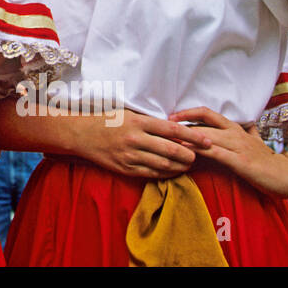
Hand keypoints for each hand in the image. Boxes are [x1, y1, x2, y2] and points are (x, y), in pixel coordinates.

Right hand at [73, 110, 210, 179]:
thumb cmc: (107, 119)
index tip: (206, 140)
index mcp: (138, 122)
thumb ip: (150, 121)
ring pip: (163, 165)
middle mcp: (135, 139)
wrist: (81, 133)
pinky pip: (150, 174)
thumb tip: (177, 129)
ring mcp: (129, 155)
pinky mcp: (124, 168)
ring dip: (180, 166)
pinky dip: (165, 174)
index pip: (173, 130)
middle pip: (172, 150)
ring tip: (188, 164)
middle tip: (199, 155)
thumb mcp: (129, 113)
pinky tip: (172, 171)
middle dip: (190, 155)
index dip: (193, 136)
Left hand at [170, 106, 287, 196]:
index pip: (208, 113)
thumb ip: (250, 132)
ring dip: (185, 135)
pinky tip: (185, 150)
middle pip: (203, 121)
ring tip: (167, 135)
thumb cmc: (270, 160)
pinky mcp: (239, 161)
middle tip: (161, 123)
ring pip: (206, 135)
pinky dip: (198, 150)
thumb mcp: (257, 142)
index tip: (172, 115)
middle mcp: (235, 133)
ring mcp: (237, 146)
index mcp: (236, 129)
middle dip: (181, 121)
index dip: (189, 112)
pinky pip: (214, 153)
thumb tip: (249, 123)